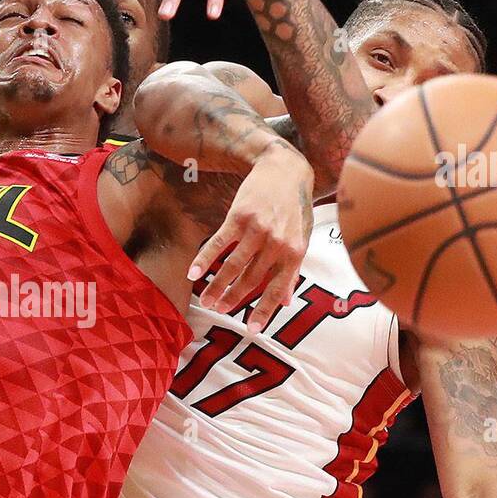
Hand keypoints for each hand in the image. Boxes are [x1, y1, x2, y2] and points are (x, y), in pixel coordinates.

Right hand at [189, 147, 312, 332]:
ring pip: (232, 266)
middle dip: (233, 299)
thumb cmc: (295, 205)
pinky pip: (218, 244)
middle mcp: (276, 243)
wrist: (284, 168)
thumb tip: (287, 301)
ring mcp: (257, 230)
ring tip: (205, 300)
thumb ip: (293, 269)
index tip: (251, 329)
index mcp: (295, 251)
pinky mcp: (238, 217)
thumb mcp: (303, 236)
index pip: (278, 288)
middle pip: (250, 279)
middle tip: (218, 311)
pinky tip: (193, 274)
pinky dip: (204, 260)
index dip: (264, 310)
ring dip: (216, 286)